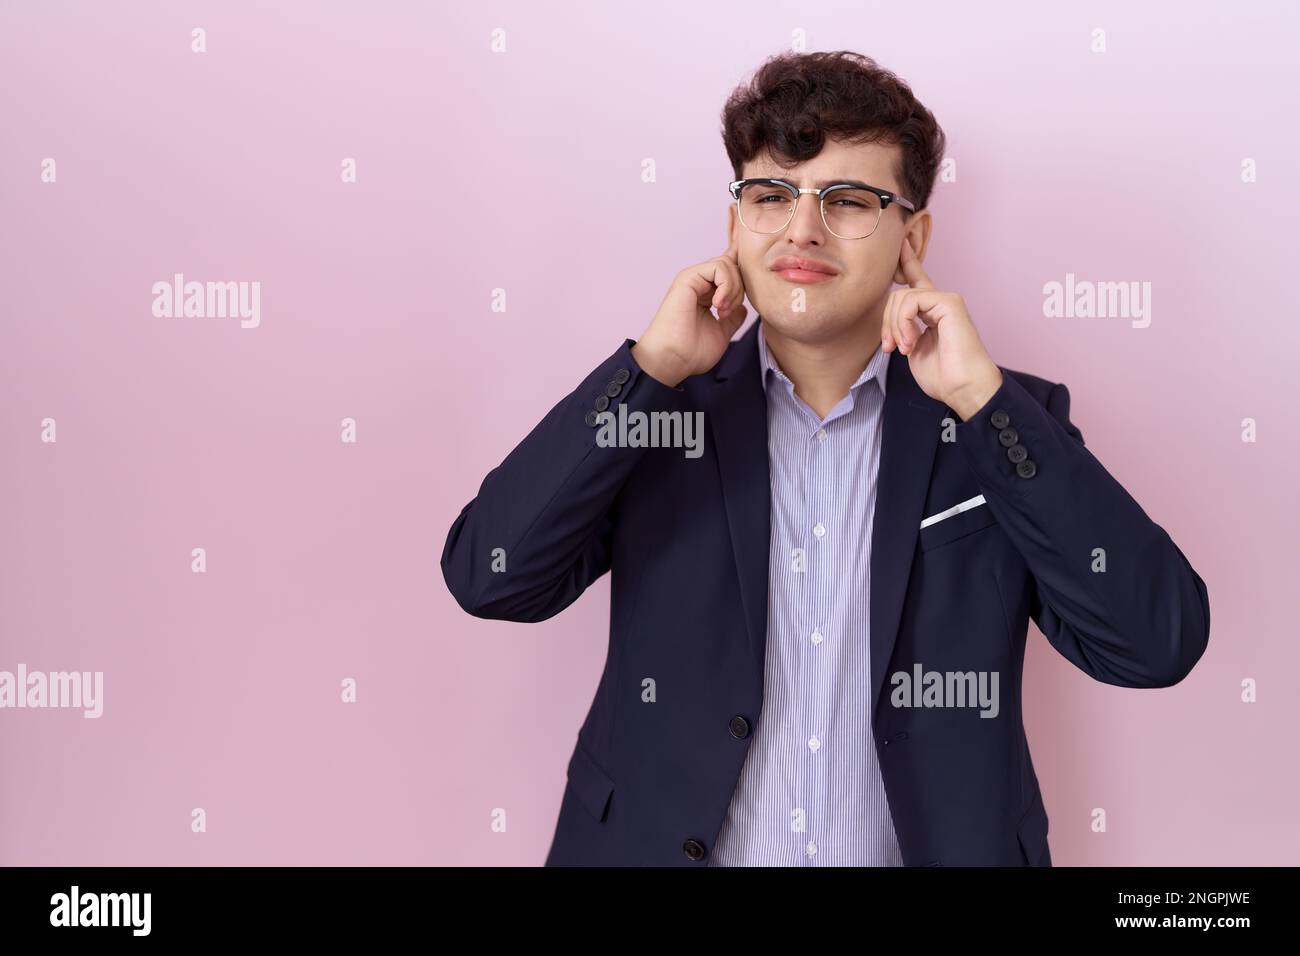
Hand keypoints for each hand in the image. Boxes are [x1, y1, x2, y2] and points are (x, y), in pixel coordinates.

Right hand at [632, 237, 748, 387]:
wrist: (672, 360)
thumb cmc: (691, 353)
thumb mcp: (721, 333)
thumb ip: (733, 318)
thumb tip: (743, 307)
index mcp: (705, 294)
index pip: (728, 272)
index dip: (742, 275)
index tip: (745, 297)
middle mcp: (699, 283)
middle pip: (733, 266)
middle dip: (740, 289)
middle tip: (728, 314)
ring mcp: (693, 279)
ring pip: (727, 264)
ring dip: (733, 289)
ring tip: (723, 312)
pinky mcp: (688, 278)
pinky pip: (719, 267)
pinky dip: (726, 285)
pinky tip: (719, 306)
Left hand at [881, 238, 1003, 420]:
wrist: (964, 388)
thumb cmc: (944, 376)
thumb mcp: (914, 350)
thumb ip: (903, 330)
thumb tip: (891, 322)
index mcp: (932, 313)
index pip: (916, 282)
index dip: (907, 263)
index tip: (899, 246)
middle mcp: (940, 303)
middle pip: (898, 295)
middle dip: (886, 321)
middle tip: (889, 347)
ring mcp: (946, 300)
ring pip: (902, 297)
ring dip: (895, 326)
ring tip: (903, 348)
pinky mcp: (949, 302)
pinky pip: (912, 300)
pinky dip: (903, 322)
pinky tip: (910, 342)